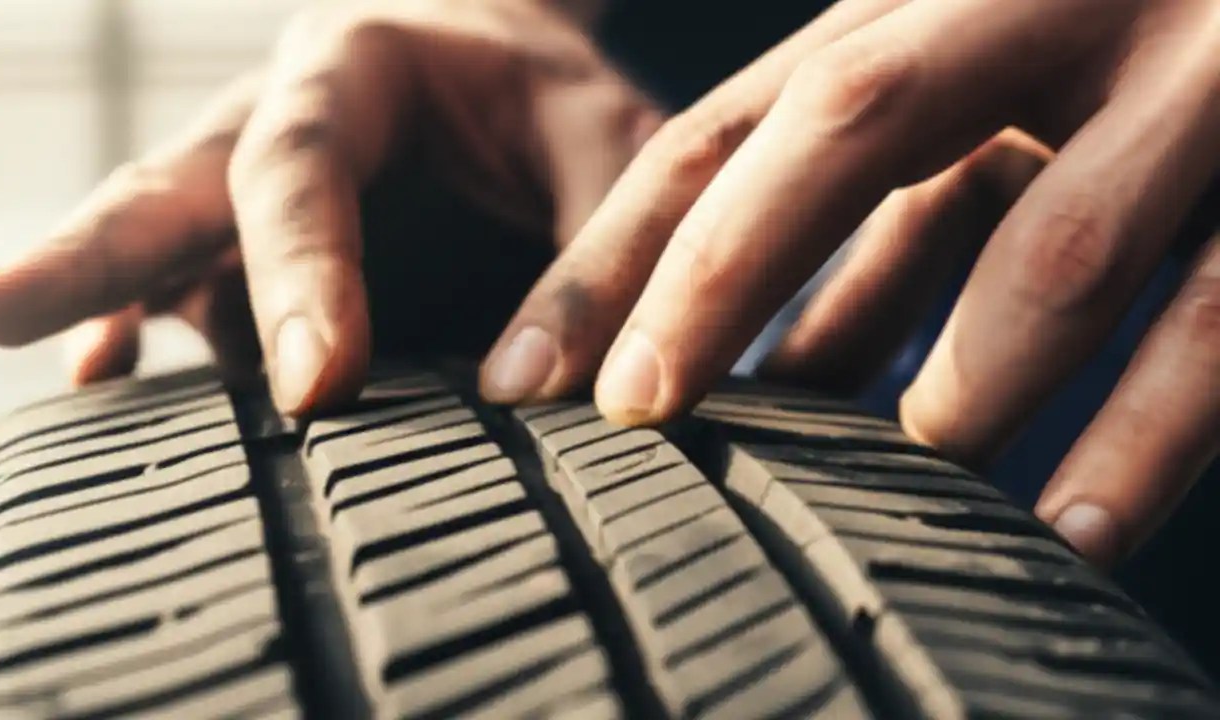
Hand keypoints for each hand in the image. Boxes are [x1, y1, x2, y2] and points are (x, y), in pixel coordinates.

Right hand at [0, 0, 657, 412]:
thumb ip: (595, 250)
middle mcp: (277, 113)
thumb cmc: (554, 99)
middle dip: (93, 248)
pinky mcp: (249, 238)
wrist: (506, 58)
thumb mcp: (611, 143)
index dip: (302, 271)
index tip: (312, 385)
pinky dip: (138, 321)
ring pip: (159, 235)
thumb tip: (535, 392)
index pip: (307, 165)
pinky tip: (98, 367)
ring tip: (7, 331)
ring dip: (92, 291)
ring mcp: (249, 179)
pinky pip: (180, 280)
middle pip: (174, 181)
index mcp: (360, 65)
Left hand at [482, 0, 1219, 567]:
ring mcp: (1183, 79)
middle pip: (841, 130)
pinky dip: (1144, 432)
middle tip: (639, 416)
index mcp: (921, 14)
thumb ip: (866, 242)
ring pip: (1049, 245)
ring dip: (959, 387)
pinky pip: (1217, 319)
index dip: (610, 254)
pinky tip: (1072, 530)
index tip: (520, 381)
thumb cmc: (1108, 84)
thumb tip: (764, 389)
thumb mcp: (960, 138)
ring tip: (898, 487)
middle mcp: (1033, 14)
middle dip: (720, 279)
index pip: (724, 131)